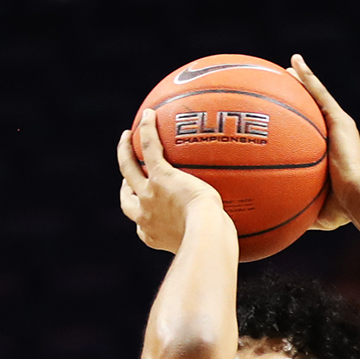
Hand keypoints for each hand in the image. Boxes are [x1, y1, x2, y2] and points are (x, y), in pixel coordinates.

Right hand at [117, 109, 225, 252]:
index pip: (140, 224)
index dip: (140, 213)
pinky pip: (149, 148)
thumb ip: (215, 236)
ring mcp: (149, 194)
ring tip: (127, 136)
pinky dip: (148, 130)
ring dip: (125, 151)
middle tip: (127, 174)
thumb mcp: (212, 243)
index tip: (146, 205)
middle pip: (126, 198)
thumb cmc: (214, 244)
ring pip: (128, 167)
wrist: (206, 234)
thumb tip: (234, 239)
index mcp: (152, 235)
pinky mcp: (160, 176)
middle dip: (125, 185)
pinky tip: (150, 114)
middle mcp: (144, 215)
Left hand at [286, 54, 359, 231]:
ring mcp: (340, 125)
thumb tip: (275, 218)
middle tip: (285, 85)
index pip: (314, 133)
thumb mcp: (314, 208)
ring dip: (302, 80)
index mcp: (332, 151)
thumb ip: (298, 206)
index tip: (286, 117)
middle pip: (315, 109)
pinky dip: (307, 77)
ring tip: (287, 67)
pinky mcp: (340, 120)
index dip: (301, 122)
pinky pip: (319, 93)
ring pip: (317, 95)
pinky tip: (294, 63)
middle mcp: (338, 134)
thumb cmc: (341, 210)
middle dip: (300, 96)